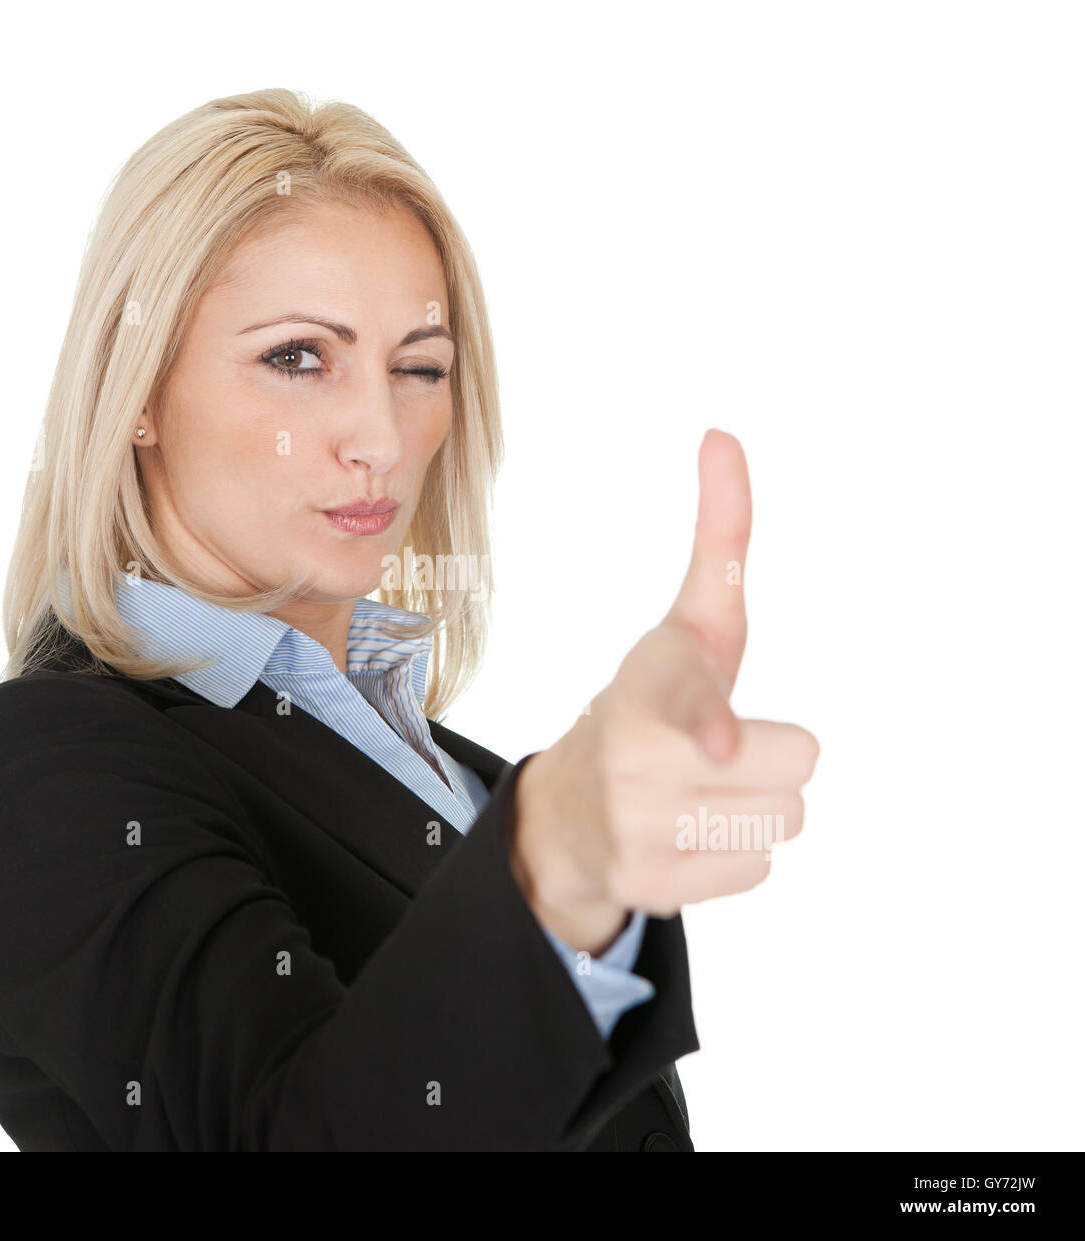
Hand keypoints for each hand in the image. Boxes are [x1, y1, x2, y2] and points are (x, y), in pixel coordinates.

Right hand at [511, 430, 819, 947]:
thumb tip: (723, 433)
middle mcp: (630, 760)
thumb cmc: (651, 702)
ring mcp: (636, 831)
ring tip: (700, 792)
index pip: (686, 701)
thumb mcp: (688, 625)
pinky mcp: (650, 889)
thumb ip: (719, 538)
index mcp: (641, 688)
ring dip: (758, 806)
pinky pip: (757, 870)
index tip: (720, 739)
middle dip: (774, 755)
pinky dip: (732, 854)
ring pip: (785, 823)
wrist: (569, 809)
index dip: (709, 719)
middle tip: (718, 748)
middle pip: (798, 765)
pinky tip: (687, 835)